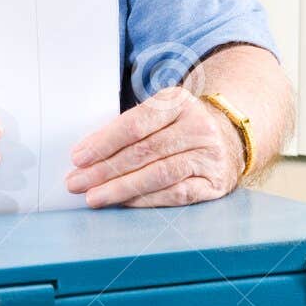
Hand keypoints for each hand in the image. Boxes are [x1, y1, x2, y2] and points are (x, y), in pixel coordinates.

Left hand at [65, 86, 245, 207]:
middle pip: (144, 151)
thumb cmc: (179, 127)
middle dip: (105, 169)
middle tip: (77, 182)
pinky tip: (124, 203)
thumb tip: (86, 155)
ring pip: (159, 174)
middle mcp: (197, 126)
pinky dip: (146, 199)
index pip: (135, 124)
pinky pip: (176, 193)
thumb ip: (128, 129)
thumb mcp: (159, 114)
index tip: (78, 158)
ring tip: (94, 197)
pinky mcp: (214, 182)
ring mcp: (209, 154)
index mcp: (178, 101)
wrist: (229, 138)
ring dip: (121, 188)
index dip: (104, 142)